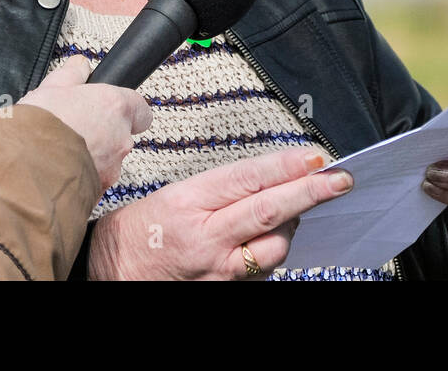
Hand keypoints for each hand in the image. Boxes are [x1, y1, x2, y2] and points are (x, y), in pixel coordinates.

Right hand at [17, 55, 152, 191]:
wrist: (23, 174)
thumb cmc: (37, 129)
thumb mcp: (51, 89)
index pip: (140, 109)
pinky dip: (81, 178)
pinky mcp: (99, 193)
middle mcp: (120, 139)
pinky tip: (58, 172)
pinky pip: (94, 182)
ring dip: (91, 158)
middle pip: (122, 136)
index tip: (109, 109)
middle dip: (102, 134)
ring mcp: (112, 169)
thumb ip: (71, 75)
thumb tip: (80, 66)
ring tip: (60, 153)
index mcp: (115, 107)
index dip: (125, 109)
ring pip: (108, 161)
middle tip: (75, 131)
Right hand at [87, 147, 353, 279]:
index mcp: (188, 203)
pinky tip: (275, 238)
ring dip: (293, 226)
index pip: (249, 178)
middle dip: (310, 192)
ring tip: (296, 210)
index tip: (316, 157)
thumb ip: (220, 188)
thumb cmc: (134, 232)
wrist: (106, 274)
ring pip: (274, 247)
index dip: (287, 166)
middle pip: (269, 211)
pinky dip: (274, 251)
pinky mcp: (222, 290)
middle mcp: (205, 237)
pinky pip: (262, 271)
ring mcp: (216, 269)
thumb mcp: (172, 195)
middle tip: (341, 180)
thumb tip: (267, 178)